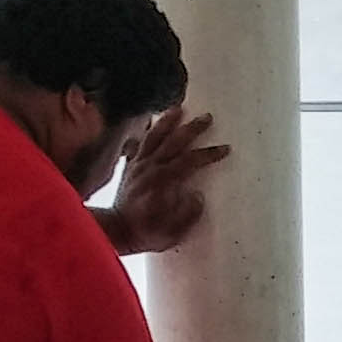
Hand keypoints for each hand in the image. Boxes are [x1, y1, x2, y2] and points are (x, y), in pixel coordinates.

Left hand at [96, 110, 229, 254]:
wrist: (117, 231)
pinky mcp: (131, 167)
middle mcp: (150, 168)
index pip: (190, 160)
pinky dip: (148, 131)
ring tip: (179, 108)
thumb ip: (188, 213)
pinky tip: (154, 124)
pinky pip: (140, 143)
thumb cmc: (145, 232)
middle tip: (207, 117)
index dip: (209, 153)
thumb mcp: (173, 231)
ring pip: (155, 136)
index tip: (225, 149)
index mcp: (163, 181)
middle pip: (174, 140)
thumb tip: (197, 196)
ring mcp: (139, 165)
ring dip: (168, 121)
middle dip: (193, 128)